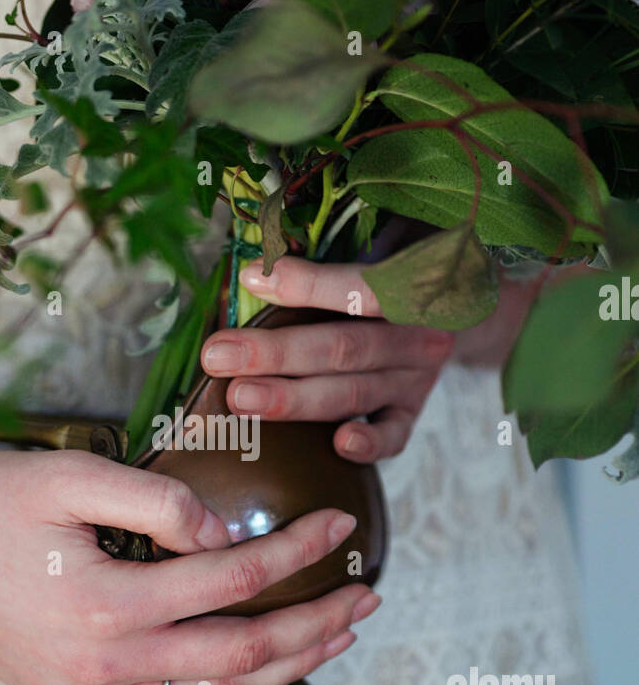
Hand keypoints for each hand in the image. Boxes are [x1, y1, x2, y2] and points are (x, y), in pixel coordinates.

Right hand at [0, 450, 379, 684]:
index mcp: (109, 606)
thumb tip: (223, 534)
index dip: (297, 552)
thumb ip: (154, 501)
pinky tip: (270, 676)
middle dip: (317, 624)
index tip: (340, 526)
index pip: (235, 580)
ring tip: (339, 634)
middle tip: (368, 596)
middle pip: (244, 655)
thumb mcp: (67, 479)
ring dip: (287, 667)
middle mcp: (106, 668)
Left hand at [201, 256, 454, 462]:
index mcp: (418, 284)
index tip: (249, 278)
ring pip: (353, 393)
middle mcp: (420, 334)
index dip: (307, 285)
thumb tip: (257, 262)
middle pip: (343, 348)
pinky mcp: (414, 410)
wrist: (467, 301)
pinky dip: (370, 444)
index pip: (360, 289)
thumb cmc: (404, 263)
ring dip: (294, 400)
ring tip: (240, 399)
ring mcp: (418, 377)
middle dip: (277, 354)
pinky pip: (395, 435)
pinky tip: (338, 445)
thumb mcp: (389, 239)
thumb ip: (337, 248)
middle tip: (219, 356)